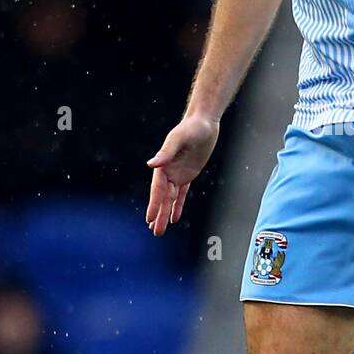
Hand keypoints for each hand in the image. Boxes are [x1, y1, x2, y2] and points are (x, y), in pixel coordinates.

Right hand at [145, 113, 219, 236]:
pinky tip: (174, 218)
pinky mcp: (188, 174)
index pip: (158, 189)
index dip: (154, 204)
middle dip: (158, 214)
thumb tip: (151, 164)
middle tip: (155, 232)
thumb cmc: (191, 128)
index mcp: (164, 165)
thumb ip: (166, 152)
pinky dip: (177, 206)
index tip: (149, 218)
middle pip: (162, 197)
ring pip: (170, 198)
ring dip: (165, 213)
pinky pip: (182, 194)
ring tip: (159, 229)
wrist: (204, 122)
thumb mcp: (179, 139)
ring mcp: (178, 174)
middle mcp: (168, 172)